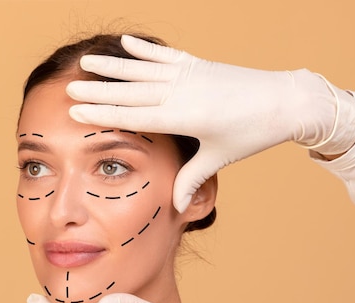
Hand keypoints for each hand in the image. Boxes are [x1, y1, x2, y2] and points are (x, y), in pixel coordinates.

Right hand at [66, 35, 354, 211]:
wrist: (285, 100)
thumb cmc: (252, 132)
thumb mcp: (218, 158)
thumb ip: (192, 179)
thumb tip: (176, 208)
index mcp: (182, 117)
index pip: (132, 116)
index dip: (102, 113)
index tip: (76, 109)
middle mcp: (181, 92)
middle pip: (130, 91)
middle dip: (98, 89)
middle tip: (69, 87)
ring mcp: (189, 74)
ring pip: (142, 69)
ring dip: (113, 65)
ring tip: (86, 60)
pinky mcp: (198, 64)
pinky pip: (165, 54)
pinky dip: (145, 48)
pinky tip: (126, 42)